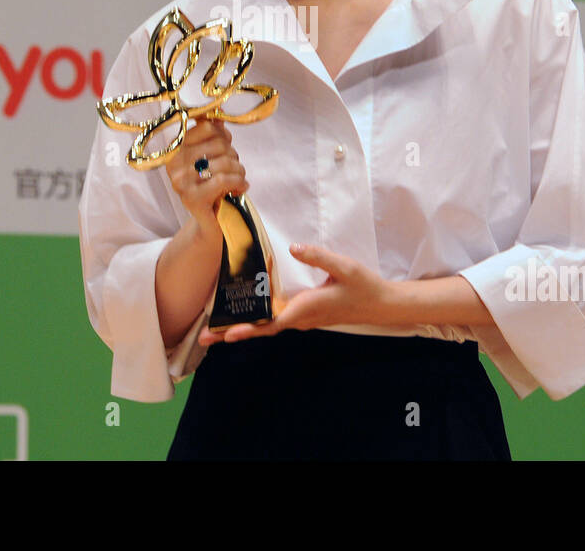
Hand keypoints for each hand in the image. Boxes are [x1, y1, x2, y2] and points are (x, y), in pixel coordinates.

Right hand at [165, 117, 247, 232]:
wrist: (212, 224)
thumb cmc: (213, 188)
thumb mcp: (212, 159)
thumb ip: (213, 136)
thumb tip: (218, 114)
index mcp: (175, 149)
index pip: (206, 127)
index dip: (224, 135)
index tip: (228, 148)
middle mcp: (173, 163)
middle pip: (219, 144)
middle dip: (234, 156)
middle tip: (234, 170)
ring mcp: (181, 182)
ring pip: (225, 162)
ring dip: (240, 171)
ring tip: (239, 181)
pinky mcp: (192, 198)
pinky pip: (224, 180)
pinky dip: (239, 183)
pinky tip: (241, 189)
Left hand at [198, 243, 393, 344]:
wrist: (380, 305)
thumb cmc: (363, 286)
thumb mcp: (344, 267)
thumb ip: (318, 256)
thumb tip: (295, 248)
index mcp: (306, 308)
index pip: (272, 322)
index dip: (249, 327)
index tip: (227, 333)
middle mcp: (300, 318)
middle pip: (262, 328)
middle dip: (233, 332)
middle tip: (204, 336)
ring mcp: (301, 319)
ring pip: (267, 325)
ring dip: (242, 327)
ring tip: (216, 328)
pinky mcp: (303, 315)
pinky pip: (275, 320)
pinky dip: (257, 319)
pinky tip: (244, 313)